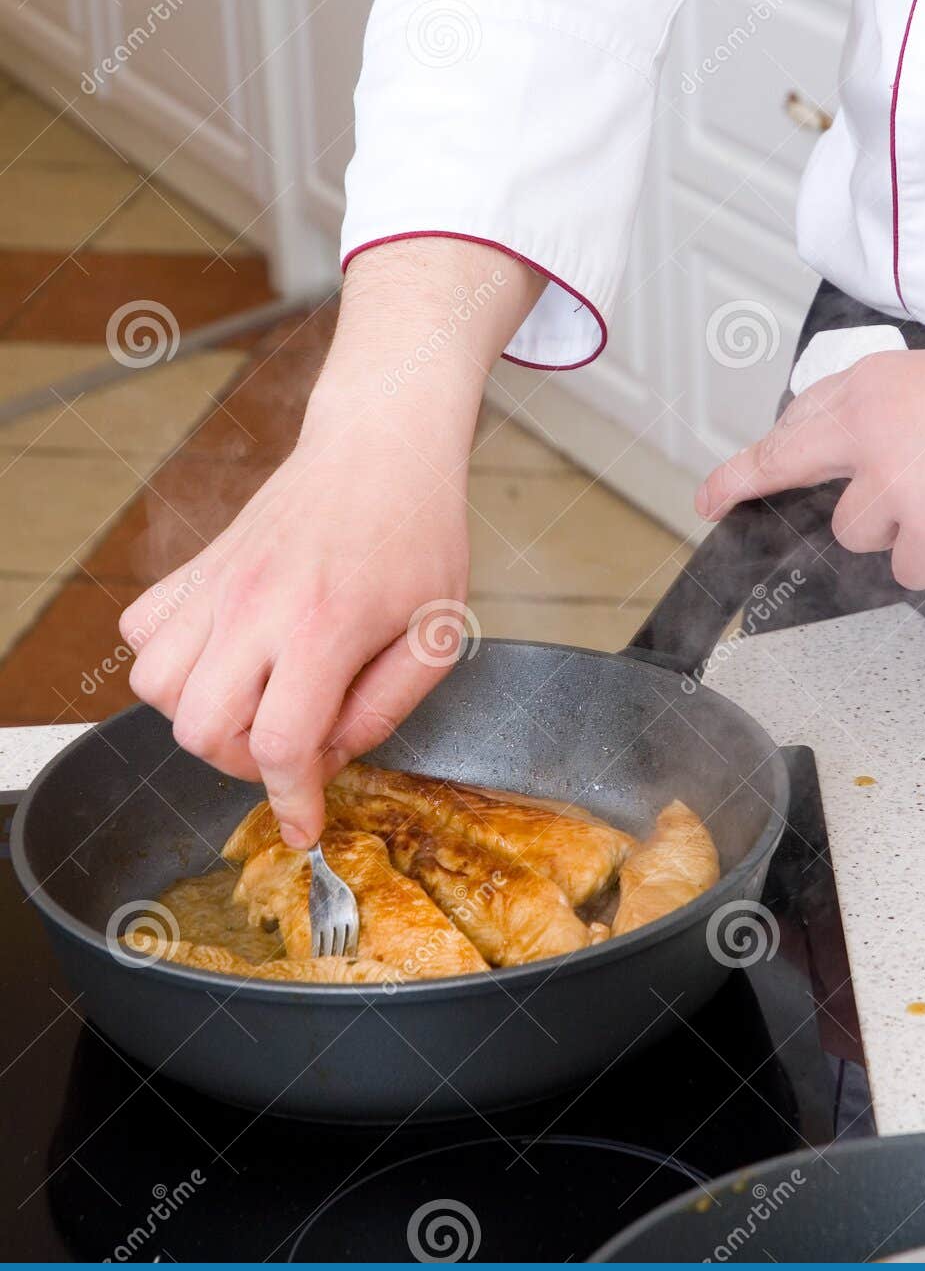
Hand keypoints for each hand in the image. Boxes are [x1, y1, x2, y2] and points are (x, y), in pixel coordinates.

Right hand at [120, 240, 542, 846]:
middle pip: (200, 728)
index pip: (277, 744)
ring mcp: (217, 582)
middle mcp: (256, 605)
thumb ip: (386, 706)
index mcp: (324, 626)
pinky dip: (168, 661)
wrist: (382, 444)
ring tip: (257, 701)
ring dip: (200, 714)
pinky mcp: (197, 566)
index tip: (305, 825)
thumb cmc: (419, 532)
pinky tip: (223, 656)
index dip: (290, 800)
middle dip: (243, 761)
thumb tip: (333, 756)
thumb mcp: (436, 632)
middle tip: (294, 744)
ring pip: (155, 687)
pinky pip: (141, 633)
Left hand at [696, 296, 924, 590]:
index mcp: (868, 391)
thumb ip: (881, 415)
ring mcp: (893, 485)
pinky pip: (908, 569)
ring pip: (859, 535)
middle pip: (798, 478)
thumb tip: (848, 456)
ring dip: (898, 531)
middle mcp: (867, 434)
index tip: (713, 491)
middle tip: (731, 503)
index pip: (788, 431)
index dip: (746, 468)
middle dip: (767, 491)